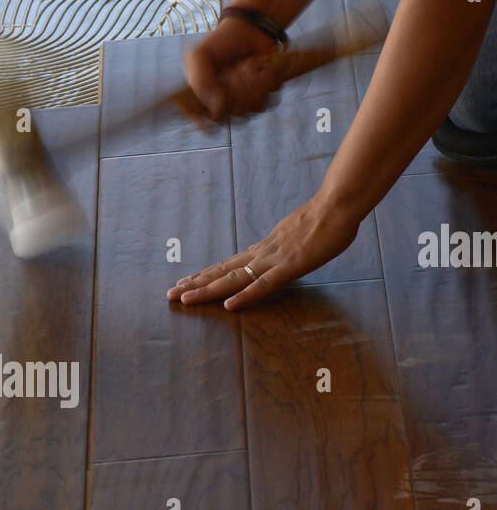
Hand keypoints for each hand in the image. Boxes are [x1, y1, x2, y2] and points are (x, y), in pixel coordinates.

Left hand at [167, 193, 360, 310]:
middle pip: (222, 271)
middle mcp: (262, 253)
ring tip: (184, 299)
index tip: (184, 281)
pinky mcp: (290, 267)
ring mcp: (273, 260)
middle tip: (170, 294)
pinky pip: (263, 285)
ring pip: (233, 278)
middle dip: (195, 284)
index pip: (229, 263)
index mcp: (265, 246)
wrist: (339, 204)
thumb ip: (287, 245)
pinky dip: (245, 296)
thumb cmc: (327, 218)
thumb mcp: (299, 233)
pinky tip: (228, 306)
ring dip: (207, 290)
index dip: (206, 274)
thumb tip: (281, 251)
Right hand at [186, 15, 282, 122]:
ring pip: (247, 112)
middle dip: (234, 91)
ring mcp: (240, 102)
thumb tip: (217, 109)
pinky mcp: (260, 97)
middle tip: (234, 71)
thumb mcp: (199, 56)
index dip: (211, 113)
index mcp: (201, 96)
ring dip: (250, 85)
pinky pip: (265, 104)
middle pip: (228, 116)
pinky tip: (259, 69)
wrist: (250, 28)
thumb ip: (200, 83)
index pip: (201, 121)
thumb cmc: (221, 41)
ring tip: (246, 66)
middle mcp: (219, 104)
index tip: (220, 98)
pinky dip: (264, 84)